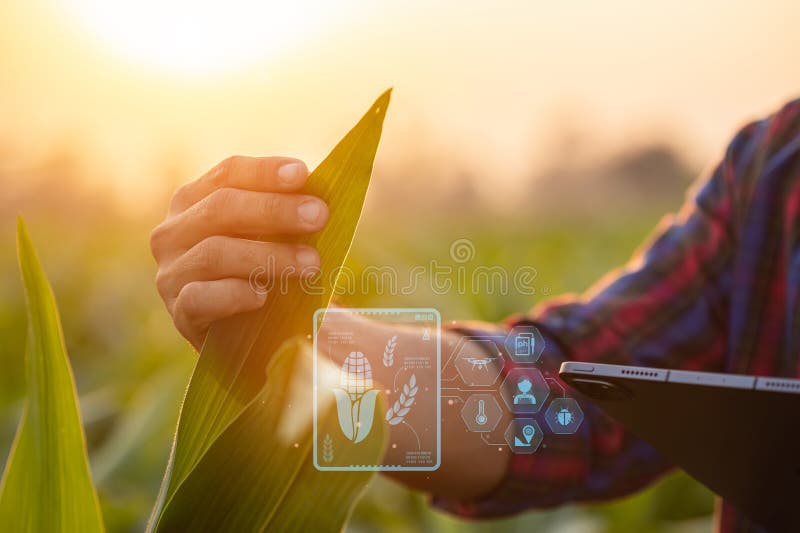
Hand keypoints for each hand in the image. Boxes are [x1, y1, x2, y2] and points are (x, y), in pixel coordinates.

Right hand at [150, 156, 328, 349]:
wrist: (253, 340)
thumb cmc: (267, 274)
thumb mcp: (274, 237)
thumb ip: (288, 213)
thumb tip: (321, 194)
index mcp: (194, 201)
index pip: (227, 174)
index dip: (265, 171)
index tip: (303, 174)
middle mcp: (172, 233)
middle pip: (220, 208)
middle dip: (274, 210)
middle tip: (319, 216)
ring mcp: (170, 274)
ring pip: (214, 252)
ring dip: (269, 256)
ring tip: (312, 264)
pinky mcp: (179, 313)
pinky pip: (201, 297)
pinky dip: (236, 294)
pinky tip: (264, 297)